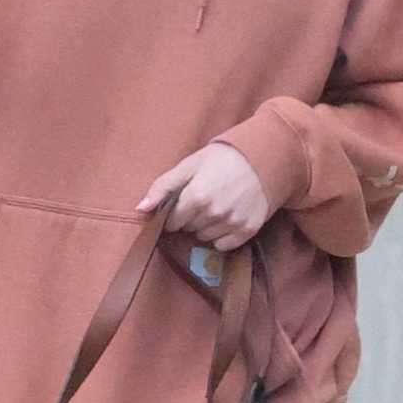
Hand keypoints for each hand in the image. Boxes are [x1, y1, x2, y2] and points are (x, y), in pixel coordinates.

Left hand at [137, 142, 269, 251]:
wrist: (263, 157)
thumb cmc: (221, 158)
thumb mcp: (188, 165)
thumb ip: (162, 187)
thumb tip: (140, 210)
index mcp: (196, 197)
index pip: (172, 222)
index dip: (175, 213)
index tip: (184, 202)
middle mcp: (214, 213)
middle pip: (188, 230)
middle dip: (190, 218)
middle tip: (203, 200)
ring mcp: (232, 223)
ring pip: (204, 238)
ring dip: (205, 227)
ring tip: (216, 206)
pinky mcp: (247, 230)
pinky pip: (223, 245)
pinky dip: (222, 236)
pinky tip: (227, 217)